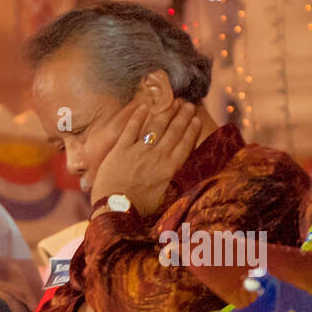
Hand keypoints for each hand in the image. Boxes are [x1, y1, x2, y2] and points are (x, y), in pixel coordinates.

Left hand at [90, 101, 203, 217]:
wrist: (115, 209)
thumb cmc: (140, 209)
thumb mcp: (165, 197)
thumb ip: (174, 181)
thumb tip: (185, 174)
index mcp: (170, 169)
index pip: (185, 144)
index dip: (192, 129)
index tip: (197, 118)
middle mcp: (157, 156)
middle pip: (174, 131)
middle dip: (182, 116)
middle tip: (188, 105)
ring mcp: (138, 151)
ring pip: (156, 126)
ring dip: (167, 112)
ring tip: (174, 102)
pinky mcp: (120, 149)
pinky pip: (131, 128)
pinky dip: (138, 116)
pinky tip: (145, 106)